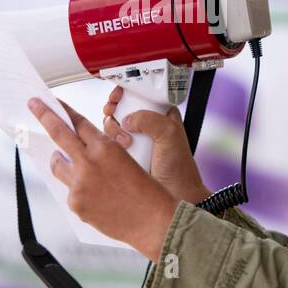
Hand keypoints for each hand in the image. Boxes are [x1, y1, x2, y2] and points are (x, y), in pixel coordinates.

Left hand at [28, 96, 178, 261]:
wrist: (152, 220)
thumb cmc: (146, 192)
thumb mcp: (126, 159)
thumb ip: (101, 151)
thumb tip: (80, 147)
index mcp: (104, 147)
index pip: (78, 122)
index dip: (64, 110)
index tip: (52, 103)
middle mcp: (89, 162)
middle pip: (58, 132)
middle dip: (44, 115)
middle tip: (34, 105)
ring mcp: (79, 183)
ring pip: (58, 164)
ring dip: (62, 161)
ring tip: (72, 165)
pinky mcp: (75, 202)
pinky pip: (69, 190)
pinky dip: (78, 189)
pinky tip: (94, 195)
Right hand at [101, 86, 208, 204]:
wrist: (175, 195)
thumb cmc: (179, 168)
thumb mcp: (170, 134)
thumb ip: (150, 119)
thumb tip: (127, 118)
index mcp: (160, 115)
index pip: (139, 94)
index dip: (126, 92)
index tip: (117, 94)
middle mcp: (146, 126)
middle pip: (121, 108)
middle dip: (114, 110)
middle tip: (112, 113)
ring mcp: (134, 140)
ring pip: (112, 125)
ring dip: (112, 129)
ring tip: (126, 142)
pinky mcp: (124, 155)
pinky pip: (108, 144)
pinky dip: (109, 144)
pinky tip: (120, 149)